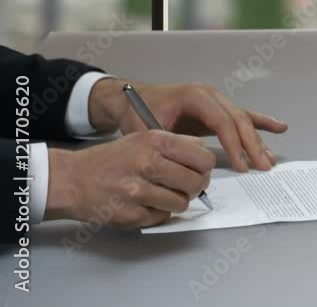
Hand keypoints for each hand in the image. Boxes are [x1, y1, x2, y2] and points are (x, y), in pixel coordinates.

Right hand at [46, 131, 215, 227]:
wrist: (72, 180)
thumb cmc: (110, 160)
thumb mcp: (142, 138)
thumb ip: (176, 143)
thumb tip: (203, 153)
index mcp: (155, 141)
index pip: (203, 158)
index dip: (205, 167)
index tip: (200, 170)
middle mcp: (148, 164)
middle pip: (196, 182)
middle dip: (195, 187)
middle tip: (185, 186)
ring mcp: (139, 192)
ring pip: (182, 203)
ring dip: (177, 201)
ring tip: (163, 194)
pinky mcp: (131, 215)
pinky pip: (163, 217)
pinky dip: (159, 213)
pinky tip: (145, 203)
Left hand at [88, 78, 287, 171]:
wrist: (131, 98)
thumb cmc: (137, 112)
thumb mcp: (148, 130)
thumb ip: (170, 146)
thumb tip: (191, 166)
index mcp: (195, 96)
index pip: (223, 121)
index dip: (234, 145)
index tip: (242, 166)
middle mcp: (210, 95)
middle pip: (239, 120)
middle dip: (252, 145)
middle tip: (262, 166)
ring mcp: (216, 100)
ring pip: (244, 120)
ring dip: (258, 140)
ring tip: (271, 159)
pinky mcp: (217, 109)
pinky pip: (243, 116)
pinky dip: (260, 123)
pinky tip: (278, 128)